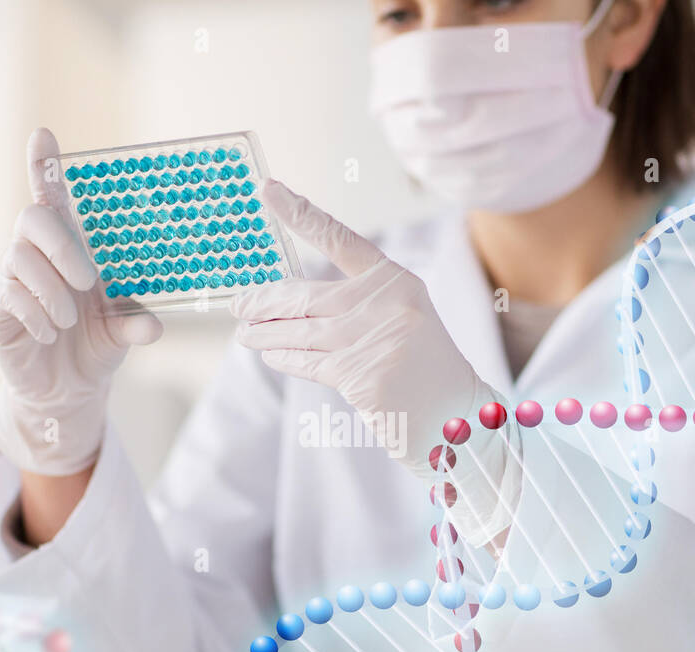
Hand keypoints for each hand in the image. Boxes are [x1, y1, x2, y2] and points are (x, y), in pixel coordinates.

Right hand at [0, 127, 162, 474]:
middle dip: (61, 244)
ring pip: (18, 257)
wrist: (68, 392)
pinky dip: (35, 314)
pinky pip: (8, 295)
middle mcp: (36, 255)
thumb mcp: (123, 333)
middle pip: (31, 218)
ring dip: (51, 289)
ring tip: (70, 320)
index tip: (44, 134)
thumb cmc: (94, 347)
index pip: (51, 196)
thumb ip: (136, 322)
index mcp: (68, 248)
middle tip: (88, 279)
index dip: (44, 164)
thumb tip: (153, 326)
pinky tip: (50, 333)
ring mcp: (11, 279)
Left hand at [230, 180, 496, 479]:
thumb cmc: (423, 368)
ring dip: (264, 334)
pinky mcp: (362, 373)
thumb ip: (354, 306)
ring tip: (244, 333)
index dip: (300, 214)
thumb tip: (287, 303)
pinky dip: (284, 358)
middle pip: (306, 296)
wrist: (457, 416)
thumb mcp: (400, 320)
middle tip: (237, 305)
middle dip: (264, 302)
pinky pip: (308, 362)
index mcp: (396, 280)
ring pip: (300, 333)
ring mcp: (375, 337)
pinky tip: (270, 355)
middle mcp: (386, 302)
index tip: (268, 190)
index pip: (339, 238)